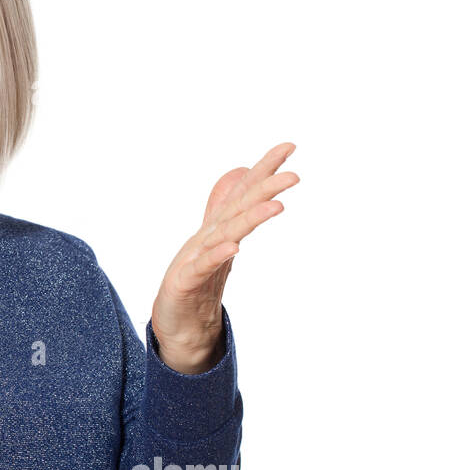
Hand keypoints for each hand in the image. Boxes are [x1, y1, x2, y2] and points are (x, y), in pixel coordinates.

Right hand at [151, 142, 299, 373]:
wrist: (176, 322)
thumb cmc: (194, 280)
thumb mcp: (216, 240)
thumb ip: (227, 207)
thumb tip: (241, 174)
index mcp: (218, 228)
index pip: (243, 193)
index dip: (263, 169)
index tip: (289, 147)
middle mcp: (207, 237)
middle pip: (238, 209)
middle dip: (263, 189)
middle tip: (293, 175)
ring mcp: (195, 258)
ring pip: (225, 235)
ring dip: (249, 219)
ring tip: (275, 206)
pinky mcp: (185, 282)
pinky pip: (203, 268)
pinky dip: (217, 256)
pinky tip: (234, 247)